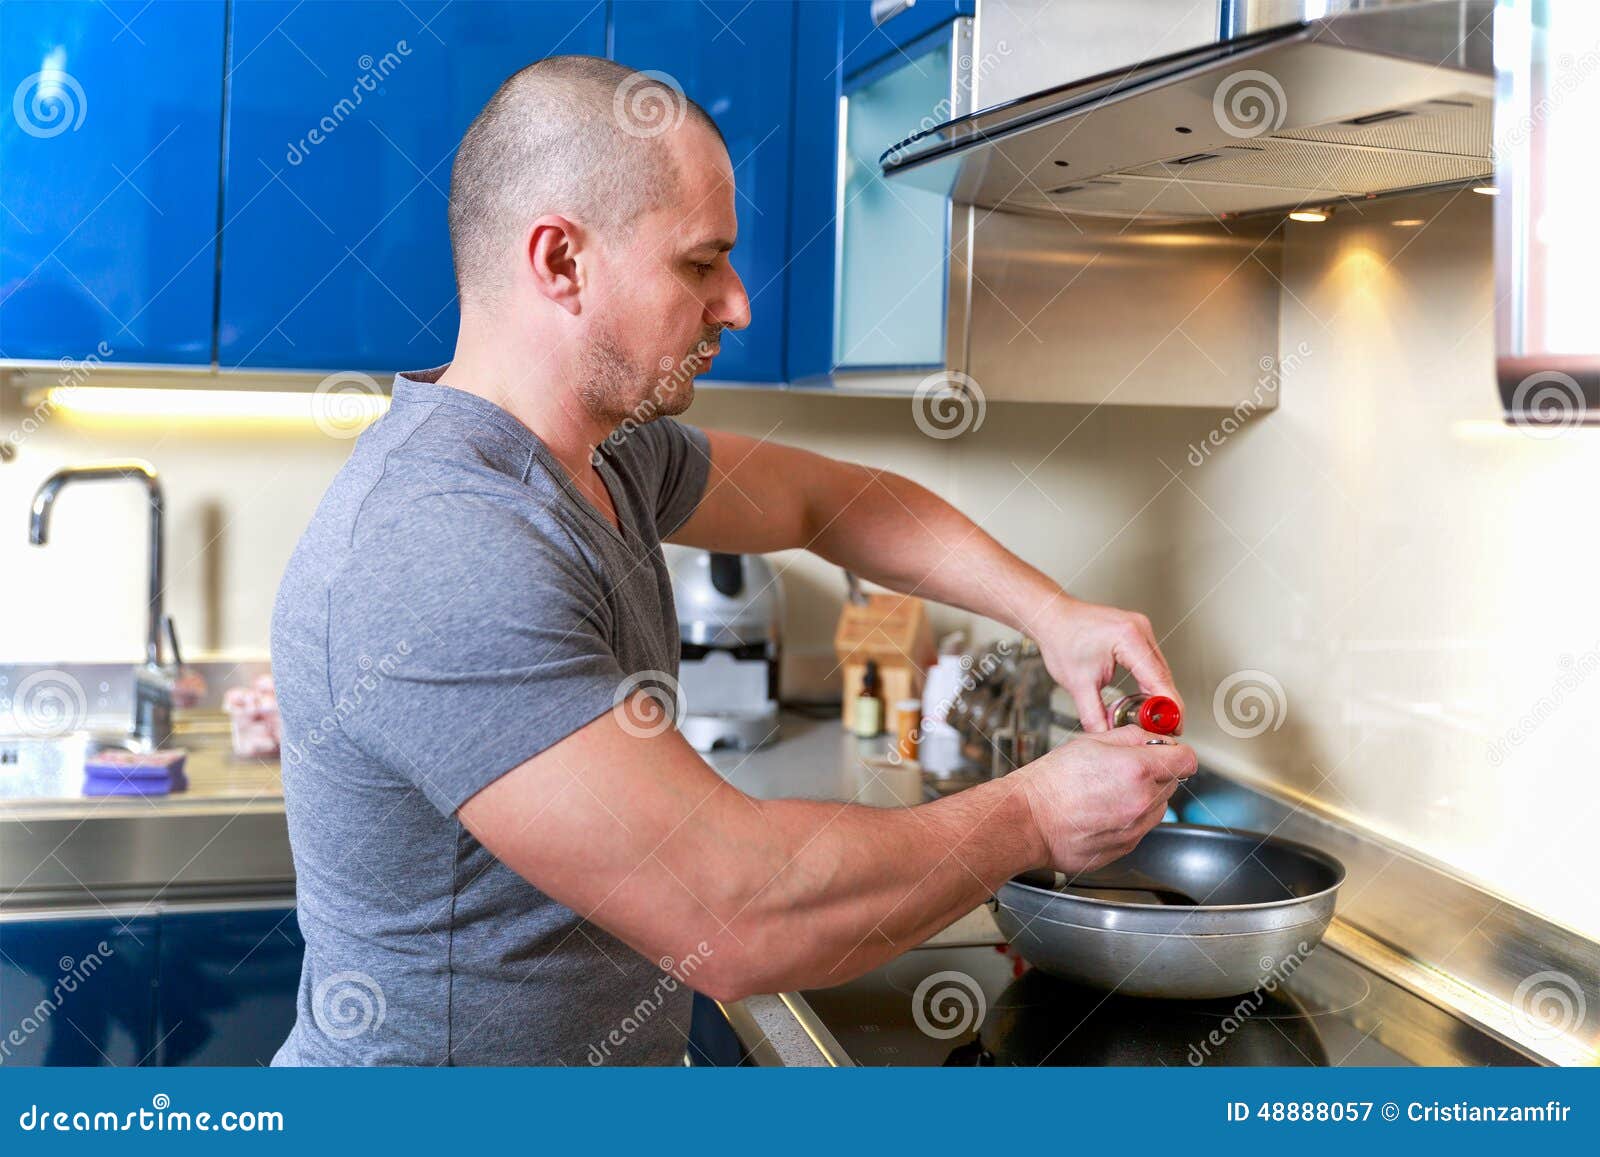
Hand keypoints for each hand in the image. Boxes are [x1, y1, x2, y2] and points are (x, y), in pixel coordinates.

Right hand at [1015, 727, 1197, 873]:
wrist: (1028, 820)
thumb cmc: (1050, 783)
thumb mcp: (1089, 742)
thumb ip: (1129, 736)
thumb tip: (1151, 737)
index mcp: (1137, 770)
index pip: (1187, 759)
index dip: (1177, 751)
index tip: (1167, 751)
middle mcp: (1142, 802)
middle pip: (1173, 782)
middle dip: (1156, 772)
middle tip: (1126, 768)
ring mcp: (1135, 828)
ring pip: (1158, 807)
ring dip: (1145, 797)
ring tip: (1109, 791)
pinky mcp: (1125, 847)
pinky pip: (1140, 828)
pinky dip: (1129, 818)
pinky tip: (1102, 810)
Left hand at [1036, 597, 1181, 731]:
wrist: (1051, 617)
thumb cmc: (1061, 638)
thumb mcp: (1077, 684)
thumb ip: (1094, 714)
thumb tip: (1107, 734)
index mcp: (1128, 638)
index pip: (1158, 679)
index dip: (1169, 707)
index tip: (1174, 727)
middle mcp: (1139, 629)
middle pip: (1163, 675)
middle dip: (1165, 705)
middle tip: (1165, 730)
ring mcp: (1140, 628)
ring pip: (1159, 669)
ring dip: (1158, 693)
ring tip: (1152, 718)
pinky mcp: (1136, 632)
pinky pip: (1151, 662)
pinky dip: (1149, 681)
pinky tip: (1145, 699)